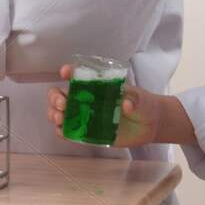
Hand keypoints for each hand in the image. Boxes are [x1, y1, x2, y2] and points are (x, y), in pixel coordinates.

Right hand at [46, 64, 162, 148]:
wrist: (150, 125)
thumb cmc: (143, 105)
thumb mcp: (141, 100)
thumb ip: (134, 100)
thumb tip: (126, 104)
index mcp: (96, 86)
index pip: (77, 75)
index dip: (68, 72)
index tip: (65, 72)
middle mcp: (86, 99)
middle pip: (60, 95)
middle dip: (55, 98)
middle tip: (63, 104)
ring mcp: (85, 116)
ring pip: (60, 113)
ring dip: (54, 114)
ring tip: (60, 119)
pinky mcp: (87, 132)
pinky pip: (69, 132)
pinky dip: (62, 132)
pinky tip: (63, 132)